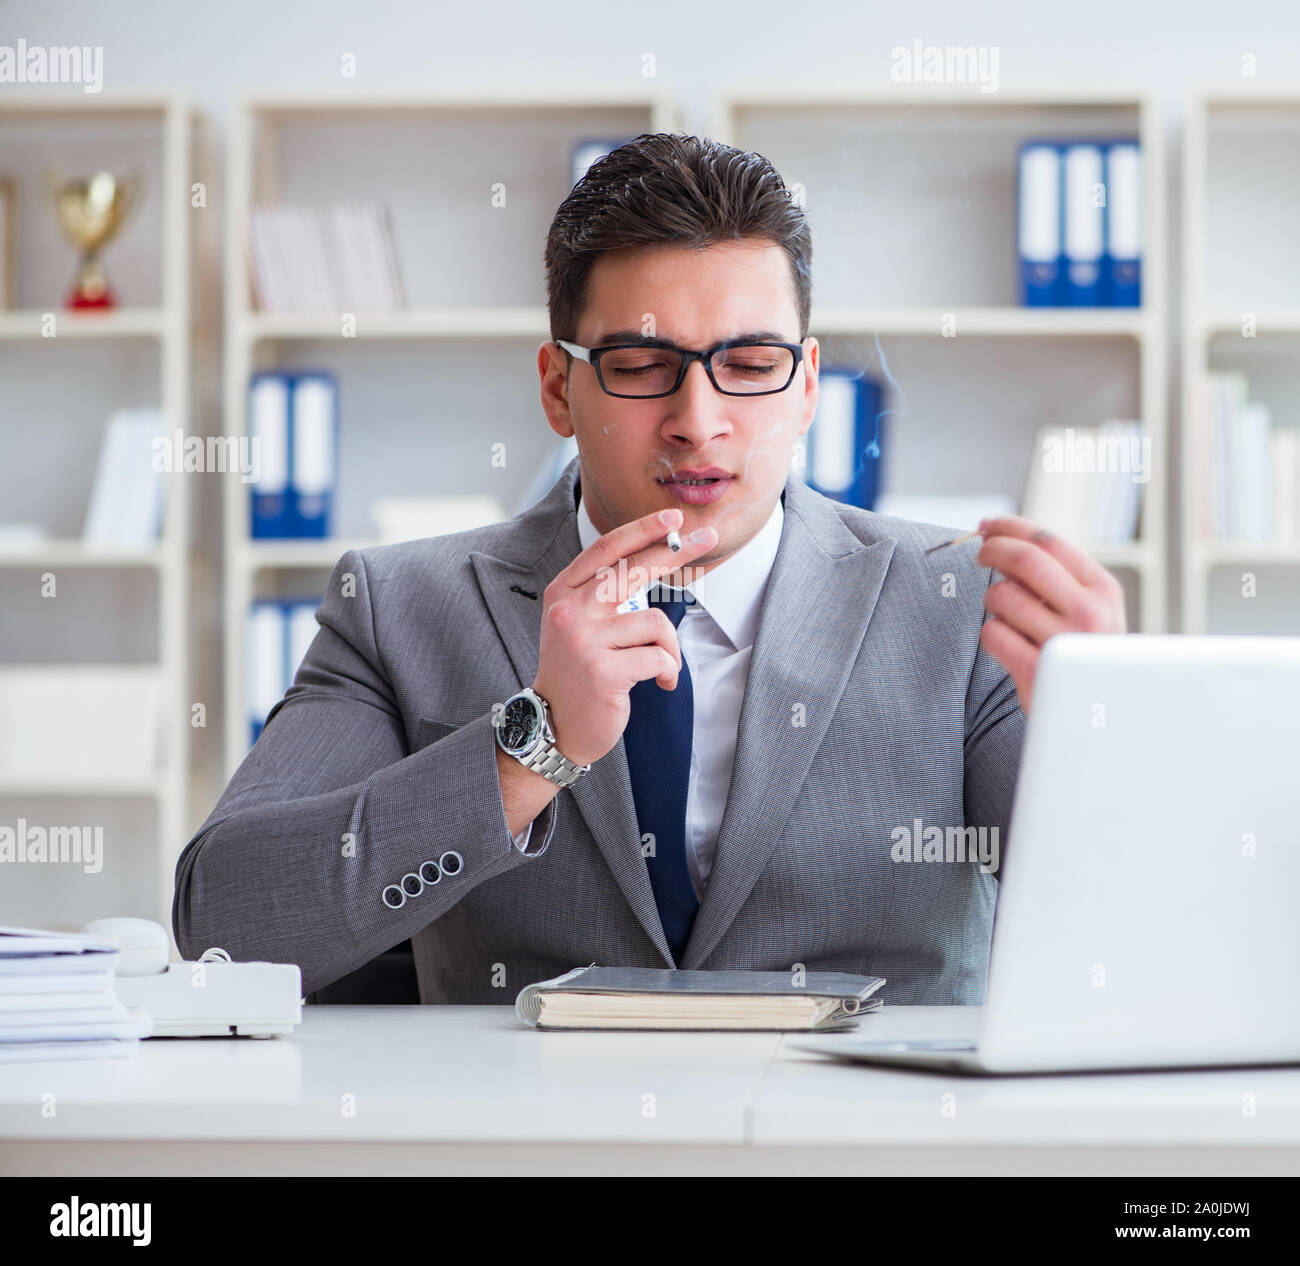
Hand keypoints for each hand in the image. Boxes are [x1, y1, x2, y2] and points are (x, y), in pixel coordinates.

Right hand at [532, 506, 716, 766]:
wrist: (553, 726)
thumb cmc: (578, 673)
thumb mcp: (579, 624)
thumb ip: (604, 595)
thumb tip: (653, 558)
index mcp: (563, 593)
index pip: (606, 550)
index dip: (642, 529)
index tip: (673, 518)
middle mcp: (570, 611)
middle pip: (633, 570)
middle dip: (676, 551)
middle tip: (708, 537)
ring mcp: (584, 641)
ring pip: (655, 622)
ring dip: (669, 648)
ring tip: (661, 668)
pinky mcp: (603, 671)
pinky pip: (658, 657)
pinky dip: (668, 671)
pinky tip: (659, 684)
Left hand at [976, 515, 1126, 716]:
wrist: (1100, 717)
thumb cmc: (1084, 657)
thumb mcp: (1089, 613)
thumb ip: (1055, 579)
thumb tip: (1001, 541)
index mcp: (1103, 590)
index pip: (1049, 541)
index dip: (1011, 527)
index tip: (987, 526)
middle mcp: (1089, 612)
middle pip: (1024, 558)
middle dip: (992, 549)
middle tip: (977, 554)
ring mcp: (1064, 641)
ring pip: (1001, 595)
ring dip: (992, 600)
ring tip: (1007, 616)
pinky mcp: (1037, 670)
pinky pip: (991, 632)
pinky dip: (991, 633)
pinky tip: (1008, 645)